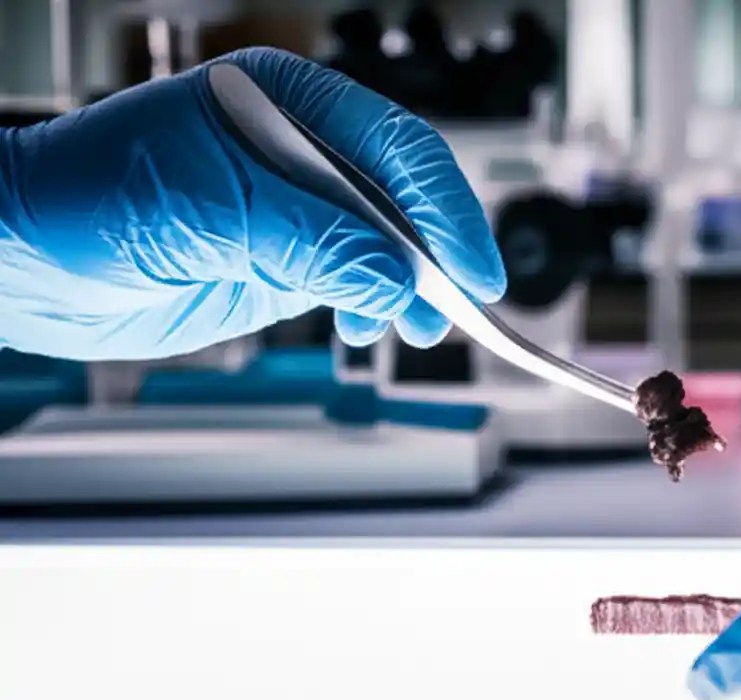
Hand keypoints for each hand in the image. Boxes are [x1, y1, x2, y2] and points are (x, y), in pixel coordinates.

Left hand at [0, 47, 504, 359]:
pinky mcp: (284, 258)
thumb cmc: (86, 199)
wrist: (20, 261)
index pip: (398, 147)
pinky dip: (375, 306)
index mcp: (287, 102)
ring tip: (417, 329)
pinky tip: (368, 324)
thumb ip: (316, 244)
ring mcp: (295, 208)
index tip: (469, 270)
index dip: (445, 209)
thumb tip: (398, 283)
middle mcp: (300, 150)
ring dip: (412, 288)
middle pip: (404, 197)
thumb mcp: (213, 212)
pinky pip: (355, 279)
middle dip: (436, 254)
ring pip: (388, 244)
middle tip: (455, 308)